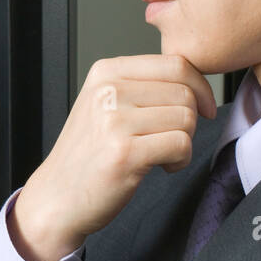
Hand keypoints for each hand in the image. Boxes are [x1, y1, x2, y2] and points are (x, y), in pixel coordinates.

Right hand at [9, 55, 216, 260]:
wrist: (57, 197)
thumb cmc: (88, 154)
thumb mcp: (105, 105)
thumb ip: (142, 86)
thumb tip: (197, 82)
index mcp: (105, 72)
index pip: (175, 63)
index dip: (200, 87)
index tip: (203, 108)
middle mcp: (108, 91)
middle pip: (184, 92)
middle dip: (190, 120)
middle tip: (170, 140)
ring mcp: (114, 121)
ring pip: (186, 119)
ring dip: (185, 142)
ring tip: (162, 155)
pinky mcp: (125, 153)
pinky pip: (181, 145)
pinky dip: (180, 160)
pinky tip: (162, 167)